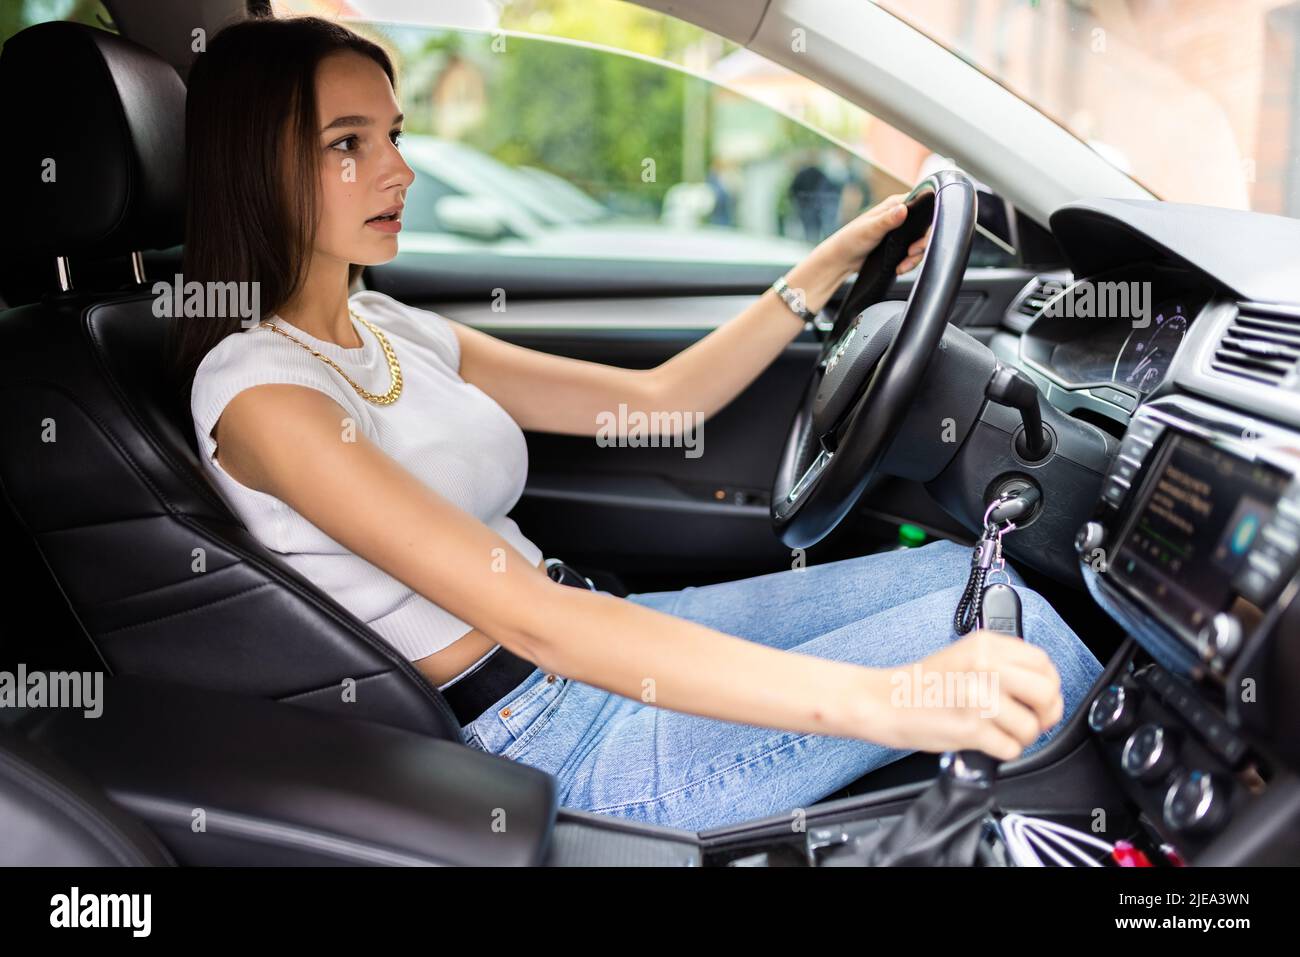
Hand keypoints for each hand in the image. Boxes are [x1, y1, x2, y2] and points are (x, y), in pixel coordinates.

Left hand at [819, 192, 931, 278]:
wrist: (843, 260)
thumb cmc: (851, 239)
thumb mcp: (870, 229)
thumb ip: (887, 220)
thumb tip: (903, 209)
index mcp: (896, 204)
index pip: (923, 205)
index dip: (929, 220)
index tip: (920, 237)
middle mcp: (901, 216)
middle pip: (925, 227)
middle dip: (923, 243)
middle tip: (912, 253)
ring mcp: (902, 231)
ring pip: (921, 242)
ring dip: (916, 257)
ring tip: (904, 265)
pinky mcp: (900, 245)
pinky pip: (913, 254)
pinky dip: (910, 262)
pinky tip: (900, 268)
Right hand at [859, 629, 1063, 760]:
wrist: (883, 701)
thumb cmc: (923, 684)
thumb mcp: (966, 656)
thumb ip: (1003, 664)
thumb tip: (1043, 689)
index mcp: (986, 645)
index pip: (1043, 663)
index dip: (1049, 686)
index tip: (1039, 700)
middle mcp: (985, 666)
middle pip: (1046, 693)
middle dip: (1044, 715)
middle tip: (1030, 721)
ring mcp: (978, 697)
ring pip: (1031, 727)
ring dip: (1019, 738)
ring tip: (998, 733)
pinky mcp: (970, 727)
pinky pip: (1010, 749)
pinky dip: (1001, 752)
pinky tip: (984, 742)